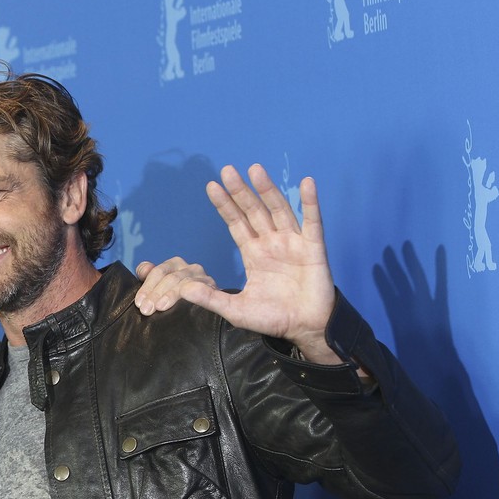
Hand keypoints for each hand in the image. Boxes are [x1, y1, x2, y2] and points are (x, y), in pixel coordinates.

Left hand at [132, 257, 216, 314]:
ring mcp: (203, 278)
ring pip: (185, 282)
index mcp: (175, 266)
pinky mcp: (215, 289)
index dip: (147, 287)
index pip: (158, 271)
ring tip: (161, 306)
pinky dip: (198, 291)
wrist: (206, 318)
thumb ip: (150, 281)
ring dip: (171, 294)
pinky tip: (187, 293)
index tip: (139, 303)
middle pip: (170, 277)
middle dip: (155, 294)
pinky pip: (206, 290)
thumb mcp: (161, 292)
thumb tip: (142, 270)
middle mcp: (189, 269)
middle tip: (146, 310)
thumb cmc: (179, 304)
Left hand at [189, 164, 340, 363]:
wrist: (304, 329)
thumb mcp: (236, 310)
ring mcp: (292, 243)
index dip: (225, 205)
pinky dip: (310, 202)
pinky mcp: (314, 248)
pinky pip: (312, 222)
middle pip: (254, 211)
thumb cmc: (272, 318)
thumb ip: (211, 299)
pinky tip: (306, 183)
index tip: (211, 186)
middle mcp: (271, 243)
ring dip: (267, 189)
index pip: (236, 223)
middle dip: (241, 191)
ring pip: (278, 210)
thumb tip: (184, 289)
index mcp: (253, 253)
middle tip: (227, 170)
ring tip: (255, 169)